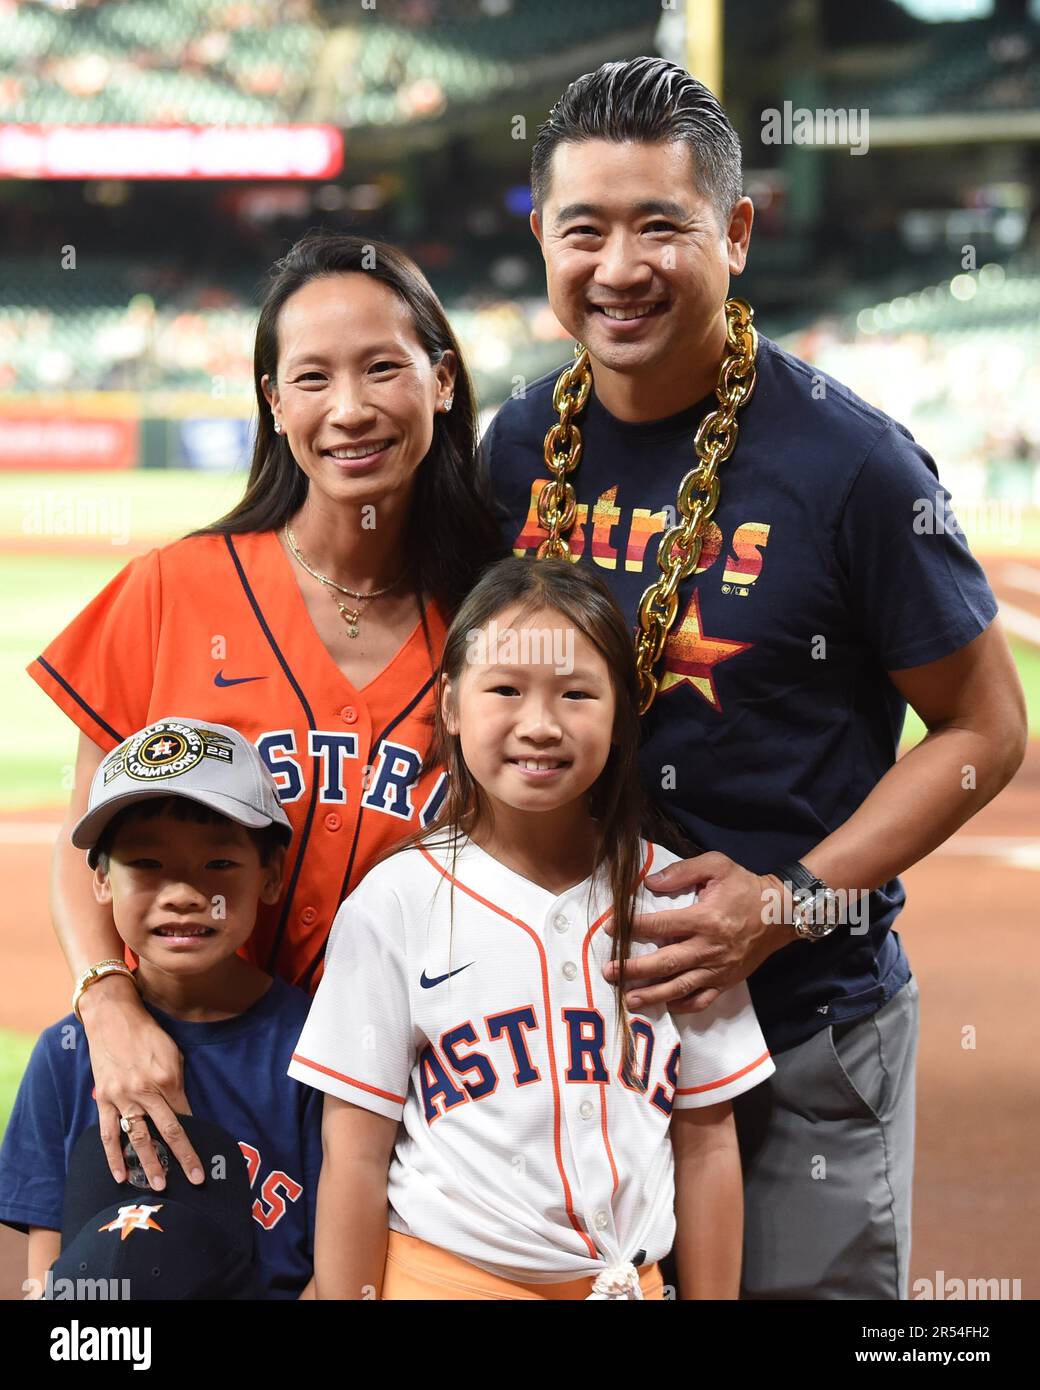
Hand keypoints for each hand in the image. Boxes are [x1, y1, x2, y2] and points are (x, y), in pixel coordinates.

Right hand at [78, 973, 202, 1189]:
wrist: (113, 1018)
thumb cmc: (148, 1034)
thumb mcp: (172, 1053)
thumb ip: (177, 1082)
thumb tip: (184, 1110)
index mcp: (167, 1079)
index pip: (185, 1115)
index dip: (196, 1135)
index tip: (205, 1152)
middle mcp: (145, 1091)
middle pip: (168, 1131)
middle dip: (183, 1157)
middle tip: (194, 1179)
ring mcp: (122, 1097)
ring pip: (138, 1137)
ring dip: (149, 1163)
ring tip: (160, 1185)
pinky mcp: (104, 1100)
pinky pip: (108, 1133)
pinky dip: (113, 1156)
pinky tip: (120, 1175)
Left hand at [603, 852, 792, 1011]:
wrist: (781, 913)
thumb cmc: (746, 887)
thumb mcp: (717, 866)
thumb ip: (682, 871)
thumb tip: (649, 882)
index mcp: (704, 918)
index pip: (660, 925)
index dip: (632, 927)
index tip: (609, 927)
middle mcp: (709, 948)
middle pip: (665, 963)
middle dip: (634, 968)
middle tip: (609, 971)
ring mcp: (718, 969)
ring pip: (680, 986)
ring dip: (652, 994)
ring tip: (629, 999)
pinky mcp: (726, 981)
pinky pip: (702, 1000)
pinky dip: (683, 1006)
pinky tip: (666, 1006)